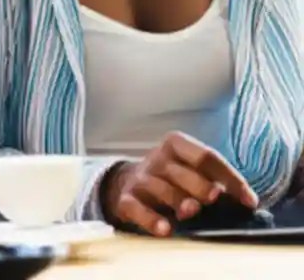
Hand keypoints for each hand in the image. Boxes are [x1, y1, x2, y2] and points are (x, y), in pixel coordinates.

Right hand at [102, 131, 257, 236]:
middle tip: (214, 197)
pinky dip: (150, 219)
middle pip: (180, 171)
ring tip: (191, 211)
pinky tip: (165, 230)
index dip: (229, 177)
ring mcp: (140, 179)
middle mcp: (157, 159)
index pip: (206, 156)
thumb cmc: (171, 178)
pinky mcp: (126, 200)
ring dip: (177, 200)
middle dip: (199, 184)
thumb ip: (214, 179)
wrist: (126, 183)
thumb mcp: (190, 169)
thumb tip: (249, 201)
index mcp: (176, 145)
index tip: (248, 200)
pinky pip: (137, 208)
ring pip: (159, 188)